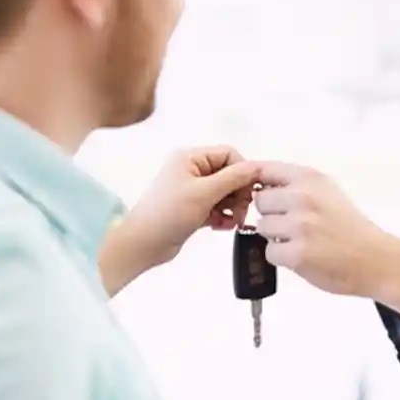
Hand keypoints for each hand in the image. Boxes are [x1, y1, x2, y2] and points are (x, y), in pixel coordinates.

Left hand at [99, 146, 258, 294]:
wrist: (142, 244)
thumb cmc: (166, 215)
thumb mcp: (204, 193)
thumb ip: (233, 178)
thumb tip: (257, 167)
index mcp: (190, 158)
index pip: (229, 155)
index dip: (243, 172)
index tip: (251, 191)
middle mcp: (191, 170)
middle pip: (229, 175)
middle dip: (239, 193)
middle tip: (242, 210)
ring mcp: (192, 190)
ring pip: (225, 193)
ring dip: (233, 207)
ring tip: (233, 221)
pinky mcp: (193, 208)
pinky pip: (217, 207)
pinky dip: (223, 217)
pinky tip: (222, 226)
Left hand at [252, 162, 398, 296]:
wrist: (375, 259)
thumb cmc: (351, 228)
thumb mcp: (328, 192)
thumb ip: (296, 186)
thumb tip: (259, 186)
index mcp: (310, 178)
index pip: (264, 170)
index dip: (254, 182)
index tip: (254, 190)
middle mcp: (303, 197)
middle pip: (260, 202)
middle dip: (271, 214)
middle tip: (293, 225)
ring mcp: (299, 225)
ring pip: (262, 227)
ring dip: (276, 237)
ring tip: (302, 241)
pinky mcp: (297, 253)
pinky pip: (270, 252)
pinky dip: (282, 257)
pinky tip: (304, 255)